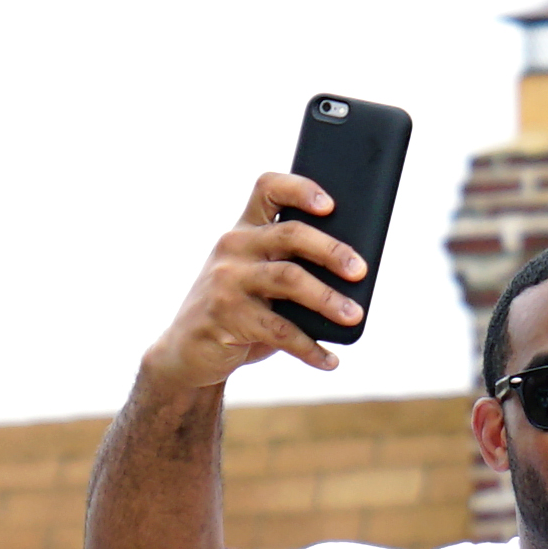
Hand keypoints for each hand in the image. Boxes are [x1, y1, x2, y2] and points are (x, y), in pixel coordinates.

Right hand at [143, 174, 368, 398]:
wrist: (187, 351)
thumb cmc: (237, 310)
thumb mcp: (256, 278)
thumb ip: (289, 267)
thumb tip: (353, 279)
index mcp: (244, 229)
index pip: (269, 189)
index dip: (301, 189)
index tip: (330, 204)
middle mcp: (234, 246)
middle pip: (290, 234)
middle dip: (331, 251)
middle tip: (360, 270)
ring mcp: (228, 280)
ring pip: (288, 280)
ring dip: (327, 299)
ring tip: (354, 315)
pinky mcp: (227, 317)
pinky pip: (280, 331)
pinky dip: (309, 348)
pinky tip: (329, 360)